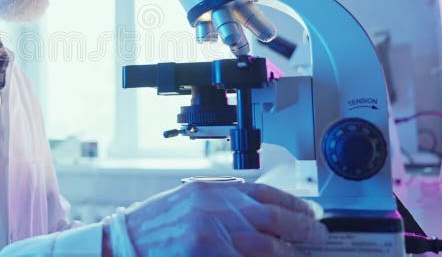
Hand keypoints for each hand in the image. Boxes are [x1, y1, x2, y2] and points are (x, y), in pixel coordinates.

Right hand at [114, 181, 327, 256]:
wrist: (123, 242)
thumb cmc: (155, 225)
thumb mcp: (191, 201)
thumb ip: (224, 203)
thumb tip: (264, 213)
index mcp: (212, 191)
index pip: (264, 193)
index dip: (294, 205)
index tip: (311, 213)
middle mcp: (214, 208)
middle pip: (273, 217)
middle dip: (302, 228)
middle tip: (319, 235)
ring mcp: (211, 234)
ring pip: (266, 246)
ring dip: (287, 253)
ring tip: (298, 255)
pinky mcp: (205, 254)